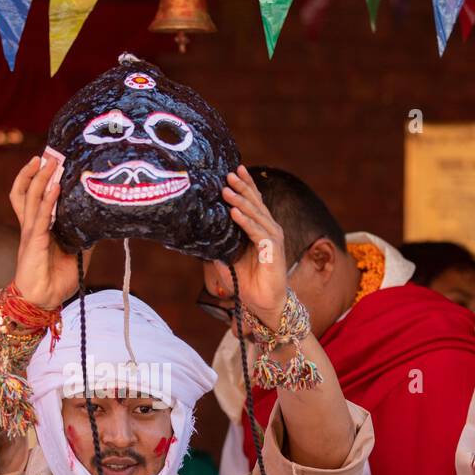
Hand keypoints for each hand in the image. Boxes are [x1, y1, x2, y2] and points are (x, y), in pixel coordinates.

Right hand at [8, 156, 84, 309]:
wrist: (43, 301)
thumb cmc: (56, 280)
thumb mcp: (77, 254)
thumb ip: (85, 237)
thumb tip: (101, 224)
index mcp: (38, 228)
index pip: (31, 197)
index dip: (36, 179)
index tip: (48, 163)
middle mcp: (31, 227)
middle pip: (24, 191)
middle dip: (33, 172)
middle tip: (47, 155)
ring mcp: (31, 233)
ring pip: (30, 198)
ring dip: (41, 178)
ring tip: (50, 162)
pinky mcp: (34, 242)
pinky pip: (40, 217)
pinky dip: (48, 200)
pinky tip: (56, 188)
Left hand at [205, 166, 287, 328]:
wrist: (265, 304)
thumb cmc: (250, 283)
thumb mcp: (229, 262)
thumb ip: (219, 249)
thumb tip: (201, 239)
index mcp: (260, 230)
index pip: (254, 203)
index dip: (246, 186)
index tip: (234, 170)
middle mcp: (269, 230)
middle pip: (256, 203)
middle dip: (242, 187)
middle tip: (229, 173)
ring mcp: (273, 238)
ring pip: (256, 215)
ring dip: (241, 201)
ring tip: (227, 189)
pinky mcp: (273, 250)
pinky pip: (257, 232)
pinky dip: (245, 222)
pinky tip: (234, 212)